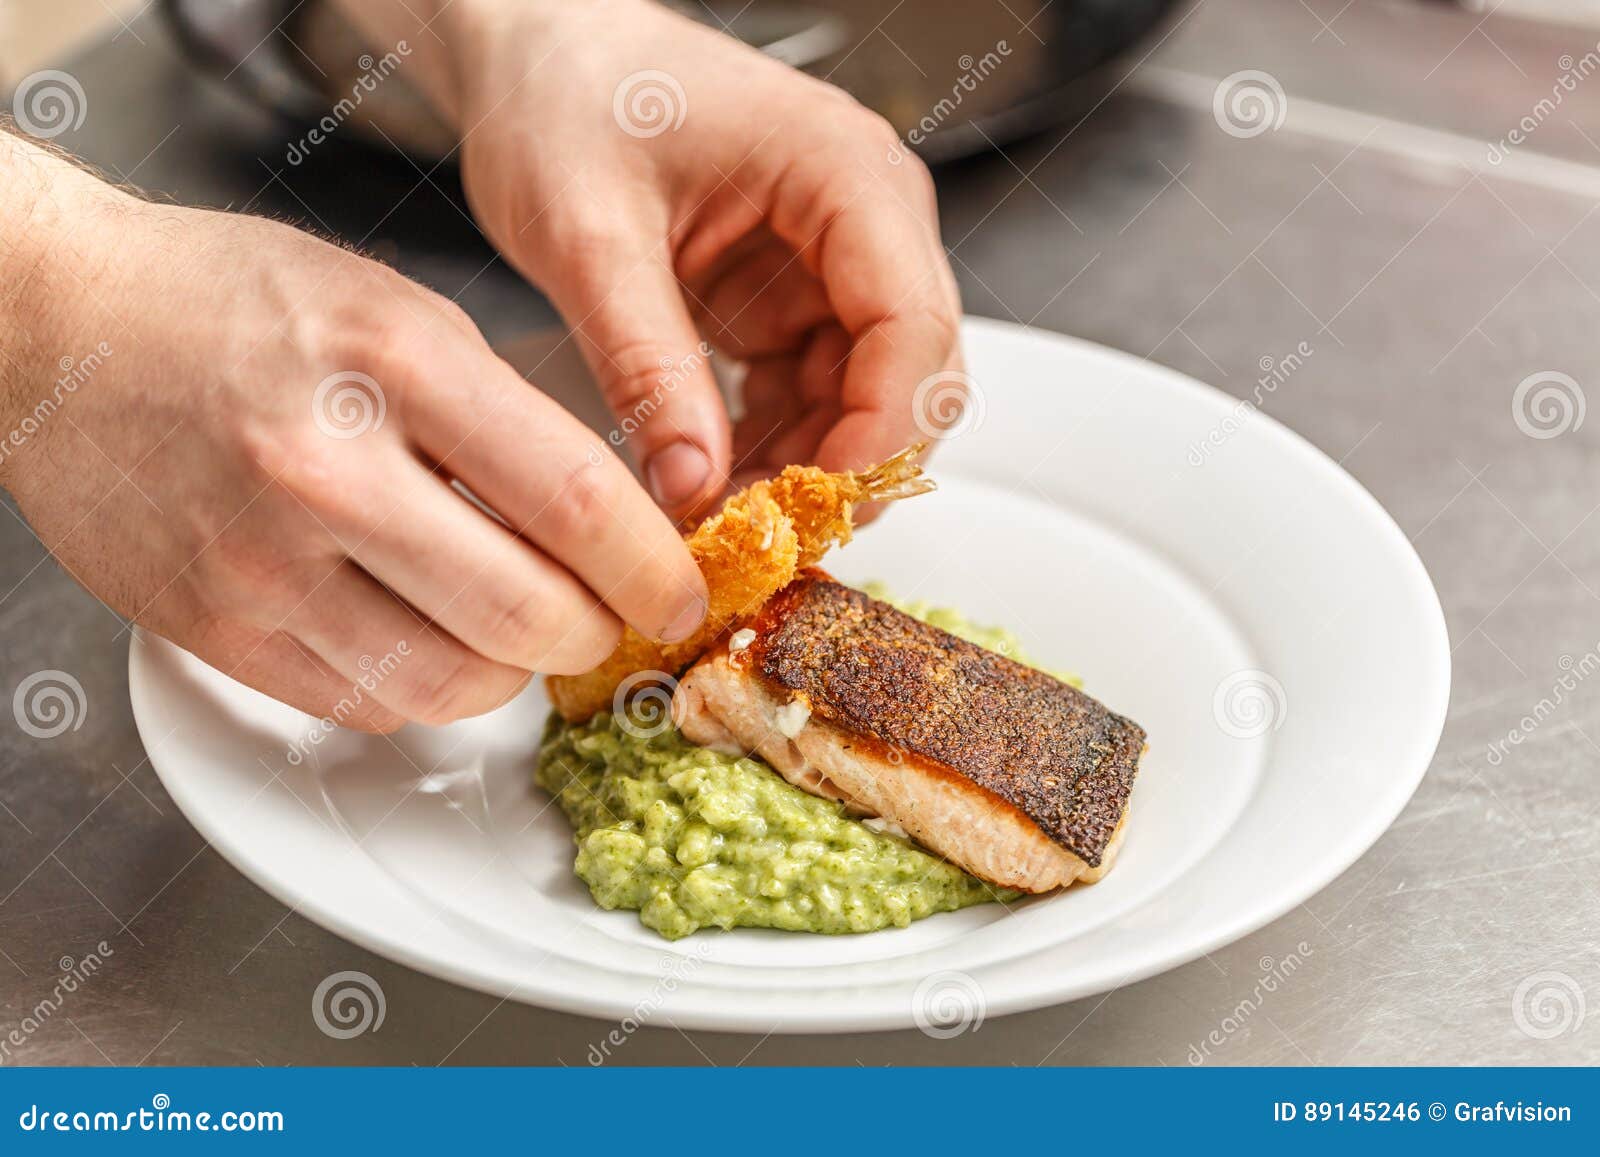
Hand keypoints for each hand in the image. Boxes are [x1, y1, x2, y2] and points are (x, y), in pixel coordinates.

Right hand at [0, 135, 706, 729]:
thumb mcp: (404, 313)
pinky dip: (423, 685)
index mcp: (397, 364)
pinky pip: (363, 704)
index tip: (677, 591)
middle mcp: (325, 468)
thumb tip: (616, 523)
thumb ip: (510, 418)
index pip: (579, 501)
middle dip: (594, 634)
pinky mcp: (210, 629)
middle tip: (602, 617)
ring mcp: (258, 559)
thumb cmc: (238, 305)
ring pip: (450, 686)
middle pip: (527, 616)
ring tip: (511, 624)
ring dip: (512, 672)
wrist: (56, 325)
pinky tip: (426, 633)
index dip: (654, 568)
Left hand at [339, 0, 963, 519]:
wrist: (539, 58)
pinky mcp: (794, 302)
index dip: (878, 429)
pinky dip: (774, 450)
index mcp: (842, 173)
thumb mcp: (587, 236)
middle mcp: (864, 220)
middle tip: (762, 534)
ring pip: (865, 401)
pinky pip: (813, 398)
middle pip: (911, 373)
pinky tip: (712, 481)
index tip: (809, 503)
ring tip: (718, 517)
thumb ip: (645, 364)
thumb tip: (694, 488)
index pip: (912, 323)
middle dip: (846, 463)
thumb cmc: (566, 98)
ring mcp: (834, 265)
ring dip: (805, 469)